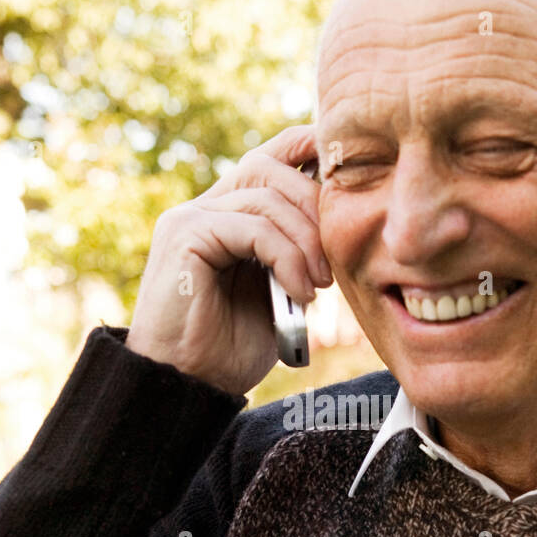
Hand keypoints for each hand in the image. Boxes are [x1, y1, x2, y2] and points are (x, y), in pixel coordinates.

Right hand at [125, 125, 330, 393]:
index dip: (309, 150)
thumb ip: (298, 253)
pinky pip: (252, 227)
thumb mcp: (280, 294)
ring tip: (319, 286)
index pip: (269, 157)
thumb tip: (338, 225)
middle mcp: (205, 207)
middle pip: (270, 167)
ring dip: (305, 242)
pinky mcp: (185, 235)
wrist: (189, 386)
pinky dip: (286, 258)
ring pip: (265, 197)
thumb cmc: (230, 349)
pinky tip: (298, 294)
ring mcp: (191, 217)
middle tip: (334, 262)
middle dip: (314, 207)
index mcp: (227, 214)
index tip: (351, 182)